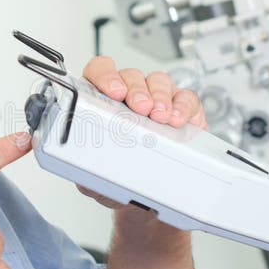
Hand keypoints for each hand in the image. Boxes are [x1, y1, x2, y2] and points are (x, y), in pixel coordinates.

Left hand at [78, 56, 206, 209]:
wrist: (147, 195)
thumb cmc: (118, 178)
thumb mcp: (97, 179)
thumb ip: (88, 170)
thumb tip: (82, 168)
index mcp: (102, 102)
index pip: (99, 72)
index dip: (106, 76)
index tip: (114, 92)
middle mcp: (129, 95)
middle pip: (131, 76)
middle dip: (136, 90)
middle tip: (140, 108)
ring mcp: (156, 98)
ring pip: (158, 81)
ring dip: (160, 97)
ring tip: (160, 117)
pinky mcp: (181, 110)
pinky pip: (186, 98)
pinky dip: (183, 107)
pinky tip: (178, 120)